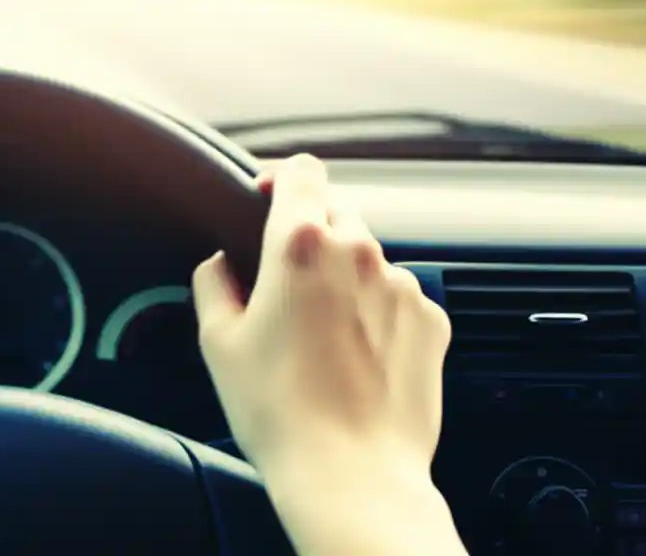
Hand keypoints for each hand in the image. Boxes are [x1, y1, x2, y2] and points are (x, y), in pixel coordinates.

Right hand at [193, 154, 461, 553]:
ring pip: (367, 257)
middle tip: (284, 286)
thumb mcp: (218, 342)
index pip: (301, 171)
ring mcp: (402, 286)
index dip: (281, 179)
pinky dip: (376, 311)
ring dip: (343, 277)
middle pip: (335, 212)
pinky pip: (398, 296)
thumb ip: (213, 284)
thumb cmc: (280, 413)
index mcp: (300, 245)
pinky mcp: (432, 320)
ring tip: (320, 334)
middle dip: (309, 236)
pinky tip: (354, 356)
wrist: (351, 474)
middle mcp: (358, 252)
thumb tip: (219, 264)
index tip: (268, 199)